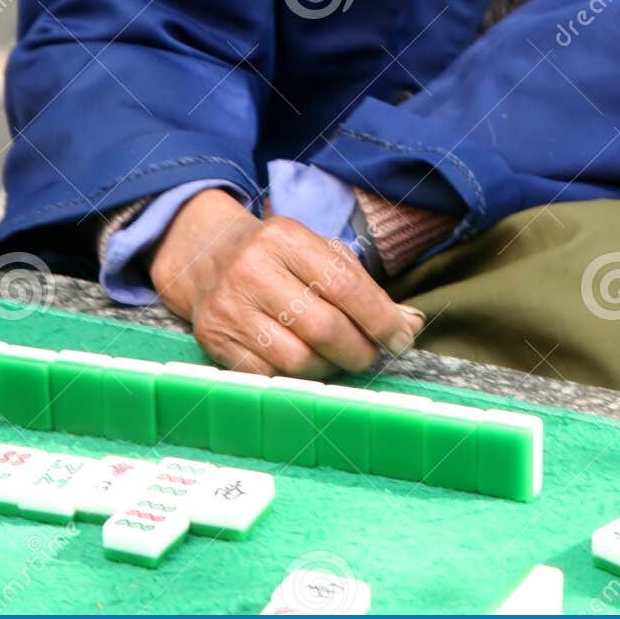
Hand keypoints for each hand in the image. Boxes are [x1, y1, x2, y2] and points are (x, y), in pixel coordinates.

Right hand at [149, 187, 423, 375]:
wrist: (207, 257)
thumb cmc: (280, 258)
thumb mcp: (321, 255)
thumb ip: (365, 289)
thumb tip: (411, 325)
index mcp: (286, 238)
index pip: (345, 285)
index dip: (380, 319)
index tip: (401, 339)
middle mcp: (253, 270)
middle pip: (323, 327)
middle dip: (359, 350)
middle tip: (370, 355)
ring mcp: (230, 308)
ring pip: (297, 359)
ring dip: (330, 369)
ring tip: (339, 360)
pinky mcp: (214, 340)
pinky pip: (267, 377)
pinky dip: (296, 379)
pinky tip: (307, 367)